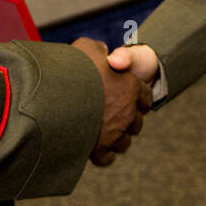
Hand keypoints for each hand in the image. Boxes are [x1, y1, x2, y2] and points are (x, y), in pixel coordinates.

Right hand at [72, 37, 151, 165]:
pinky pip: (107, 157)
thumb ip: (100, 50)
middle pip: (137, 122)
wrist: (60, 86)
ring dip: (118, 138)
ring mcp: (114, 131)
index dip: (138, 97)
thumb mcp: (89, 48)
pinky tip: (99, 149)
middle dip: (129, 119)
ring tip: (107, 132)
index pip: (146, 97)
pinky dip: (105, 155)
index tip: (131, 98)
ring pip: (124, 142)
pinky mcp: (98, 147)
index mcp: (130, 86)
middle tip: (116, 114)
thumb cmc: (76, 65)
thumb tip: (105, 55)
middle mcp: (126, 111)